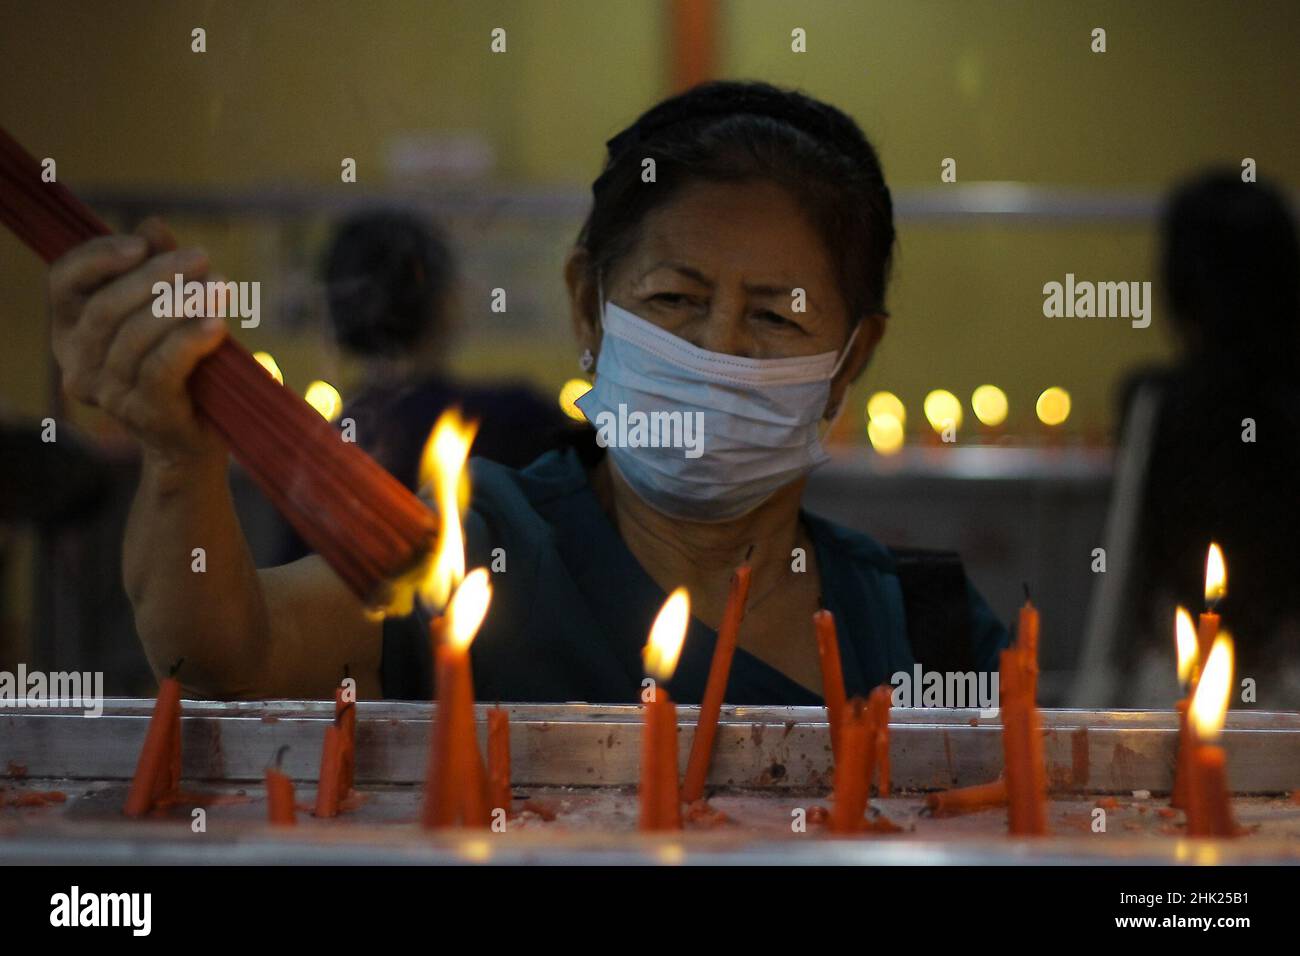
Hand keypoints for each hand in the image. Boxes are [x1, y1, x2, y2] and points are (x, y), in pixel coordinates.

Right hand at [48, 217, 227, 467]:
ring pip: (135, 337)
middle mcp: (79, 366)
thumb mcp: (168, 311)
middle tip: (201, 258)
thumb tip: (152, 225)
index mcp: (71, 334)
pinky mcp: (147, 415)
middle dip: (155, 276)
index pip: (63, 283)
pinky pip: (163, 368)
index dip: (97, 257)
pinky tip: (218, 324)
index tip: (142, 242)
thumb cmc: (181, 366)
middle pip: (104, 308)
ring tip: (220, 288)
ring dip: (181, 305)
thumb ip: (156, 270)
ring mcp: (110, 395)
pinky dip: (190, 340)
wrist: (197, 438)